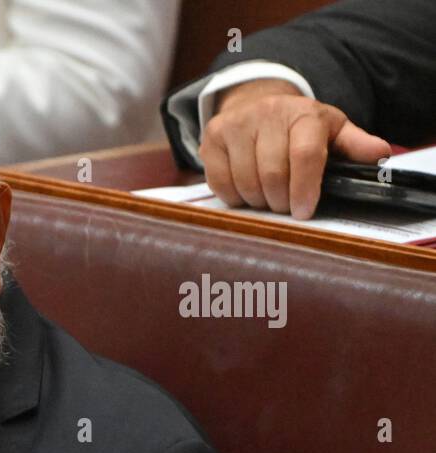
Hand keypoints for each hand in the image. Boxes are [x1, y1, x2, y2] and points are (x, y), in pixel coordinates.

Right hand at [199, 78, 390, 218]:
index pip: (304, 154)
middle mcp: (267, 114)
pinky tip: (246, 191)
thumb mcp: (331, 130)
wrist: (257, 102)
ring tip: (267, 198)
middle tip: (286, 206)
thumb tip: (380, 154)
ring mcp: (235, 125)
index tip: (305, 211)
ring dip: (257, 201)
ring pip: (244, 182)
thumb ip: (355, 144)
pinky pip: (220, 183)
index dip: (305, 188)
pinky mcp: (211, 139)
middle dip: (280, 201)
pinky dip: (234, 196)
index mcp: (303, 113)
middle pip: (272, 174)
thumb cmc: (298, 126)